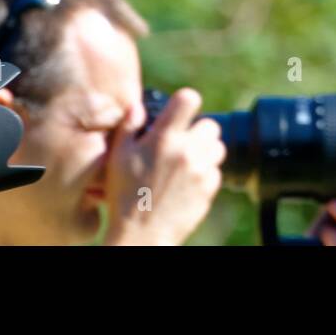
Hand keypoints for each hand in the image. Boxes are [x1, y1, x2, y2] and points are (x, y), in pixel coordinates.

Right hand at [103, 88, 224, 244]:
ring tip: (187, 163)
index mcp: (163, 138)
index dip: (185, 102)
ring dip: (206, 152)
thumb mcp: (117, 157)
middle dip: (198, 131)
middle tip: (183, 144)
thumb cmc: (124, 195)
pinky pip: (217, 172)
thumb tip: (137, 106)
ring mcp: (201, 170)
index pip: (189, 99)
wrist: (142, 235)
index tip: (180, 112)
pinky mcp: (210, 189)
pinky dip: (207, 175)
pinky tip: (188, 183)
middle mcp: (187, 150)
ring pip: (218, 148)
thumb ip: (128, 126)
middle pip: (210, 125)